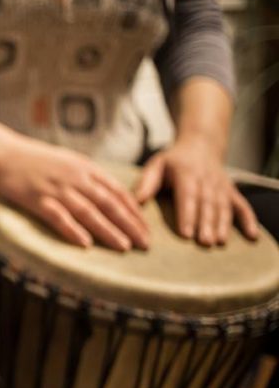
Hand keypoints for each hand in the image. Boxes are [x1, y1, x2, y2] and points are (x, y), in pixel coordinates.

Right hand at [0, 116, 149, 250]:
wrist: (1, 153)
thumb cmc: (33, 159)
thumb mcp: (66, 161)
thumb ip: (87, 176)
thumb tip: (107, 194)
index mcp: (85, 168)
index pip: (117, 191)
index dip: (134, 212)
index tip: (146, 228)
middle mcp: (75, 178)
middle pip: (109, 204)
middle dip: (130, 225)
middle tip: (146, 244)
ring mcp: (56, 189)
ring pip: (88, 212)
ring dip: (108, 231)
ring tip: (124, 247)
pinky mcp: (36, 199)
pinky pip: (58, 217)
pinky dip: (72, 230)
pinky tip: (85, 244)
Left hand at [135, 137, 259, 245]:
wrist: (201, 145)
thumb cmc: (172, 161)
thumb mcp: (156, 165)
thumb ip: (146, 183)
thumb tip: (136, 202)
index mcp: (186, 173)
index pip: (187, 196)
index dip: (187, 215)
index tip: (185, 234)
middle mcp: (207, 180)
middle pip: (207, 204)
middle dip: (206, 224)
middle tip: (204, 243)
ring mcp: (222, 186)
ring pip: (224, 206)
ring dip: (223, 225)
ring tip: (219, 242)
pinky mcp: (232, 191)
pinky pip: (243, 206)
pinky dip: (249, 221)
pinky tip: (252, 237)